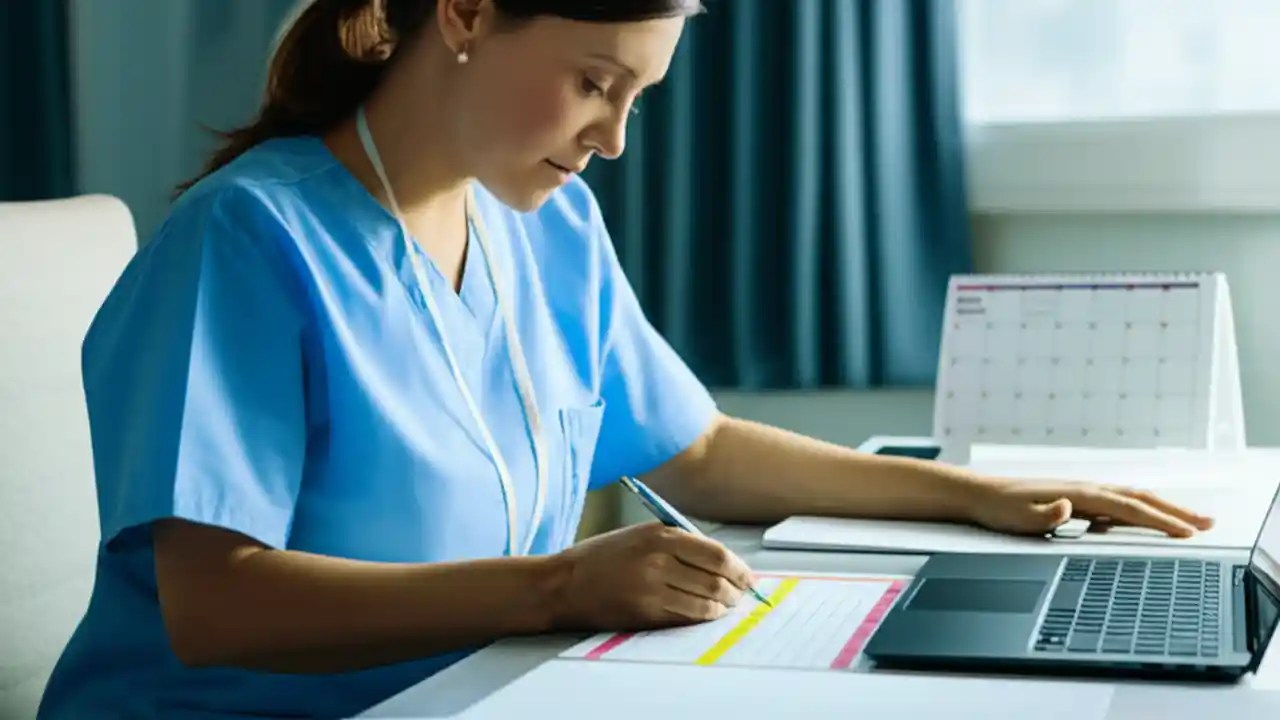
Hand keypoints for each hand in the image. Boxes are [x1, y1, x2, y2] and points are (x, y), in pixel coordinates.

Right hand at [551, 522, 753, 631]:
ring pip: (705, 601)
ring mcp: (652, 587)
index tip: (747, 577)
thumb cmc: (601, 559)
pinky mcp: (645, 612)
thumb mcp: (639, 537)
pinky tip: (706, 615)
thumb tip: (718, 562)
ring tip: (726, 608)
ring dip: (722, 607)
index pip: (715, 553)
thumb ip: (676, 544)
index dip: (738, 568)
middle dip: (736, 590)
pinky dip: (703, 618)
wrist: (564, 584)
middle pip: (715, 578)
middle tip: (741, 596)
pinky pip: (686, 617)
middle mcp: (659, 559)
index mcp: (660, 535)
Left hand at [968, 477, 1214, 537]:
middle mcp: (1085, 489)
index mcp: (1079, 493)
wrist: (979, 494)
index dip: (1159, 520)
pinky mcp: (1074, 500)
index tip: (1187, 532)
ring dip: (1160, 509)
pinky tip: (1139, 524)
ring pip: (1130, 500)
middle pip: (1139, 498)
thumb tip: (1069, 507)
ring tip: (1186, 521)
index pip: (1128, 508)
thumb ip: (1045, 514)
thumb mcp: (1018, 516)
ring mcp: (1081, 493)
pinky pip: (1114, 507)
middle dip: (1174, 511)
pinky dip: (1136, 512)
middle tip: (1207, 523)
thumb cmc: (999, 507)